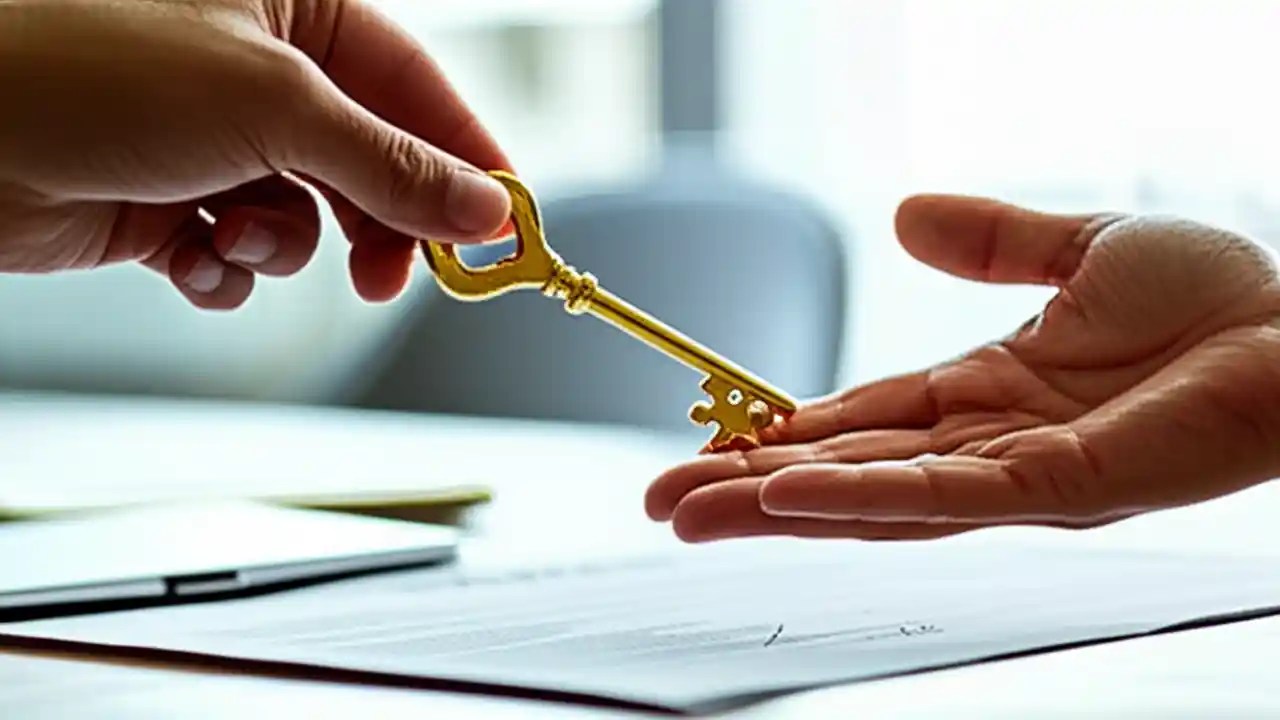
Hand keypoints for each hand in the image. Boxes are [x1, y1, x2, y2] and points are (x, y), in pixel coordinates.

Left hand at [0, 0, 512, 308]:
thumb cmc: (88, 65)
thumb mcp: (274, 107)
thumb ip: (392, 165)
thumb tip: (482, 205)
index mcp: (297, 9)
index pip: (419, 91)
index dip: (468, 162)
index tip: (507, 227)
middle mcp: (262, 73)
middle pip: (373, 165)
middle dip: (381, 226)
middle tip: (401, 274)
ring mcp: (218, 139)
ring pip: (311, 219)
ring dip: (285, 246)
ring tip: (244, 238)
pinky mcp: (175, 201)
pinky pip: (244, 252)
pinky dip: (227, 268)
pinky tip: (193, 255)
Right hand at [647, 195, 1279, 541]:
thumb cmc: (1217, 297)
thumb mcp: (1078, 249)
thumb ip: (989, 239)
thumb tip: (902, 212)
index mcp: (984, 394)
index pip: (859, 422)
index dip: (781, 434)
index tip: (710, 444)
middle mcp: (985, 446)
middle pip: (845, 474)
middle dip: (750, 490)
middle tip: (662, 504)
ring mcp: (1015, 476)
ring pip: (873, 499)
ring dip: (777, 506)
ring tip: (689, 514)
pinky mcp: (1056, 486)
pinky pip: (939, 496)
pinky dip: (857, 500)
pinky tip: (785, 497)